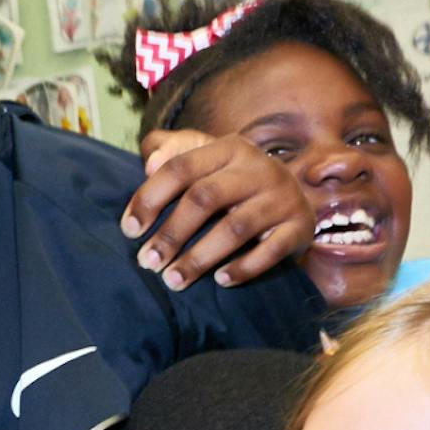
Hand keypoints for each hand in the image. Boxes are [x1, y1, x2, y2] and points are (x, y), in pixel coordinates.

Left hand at [120, 131, 314, 289]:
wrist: (292, 202)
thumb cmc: (233, 185)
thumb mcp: (206, 163)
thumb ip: (173, 154)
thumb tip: (150, 162)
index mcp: (229, 148)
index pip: (181, 167)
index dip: (150, 198)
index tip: (129, 230)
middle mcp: (258, 167)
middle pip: (205, 198)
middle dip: (171, 234)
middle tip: (147, 263)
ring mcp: (282, 196)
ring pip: (235, 227)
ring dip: (199, 257)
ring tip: (173, 280)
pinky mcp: (299, 226)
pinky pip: (271, 250)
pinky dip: (243, 268)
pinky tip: (219, 281)